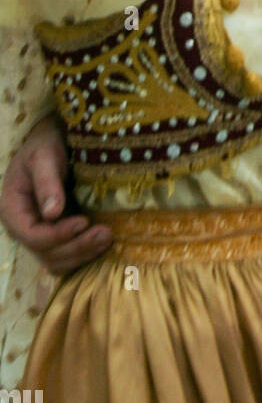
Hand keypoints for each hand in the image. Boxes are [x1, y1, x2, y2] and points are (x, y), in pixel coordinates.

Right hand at [0, 116, 111, 274]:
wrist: (53, 141)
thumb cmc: (45, 144)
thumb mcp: (43, 156)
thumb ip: (47, 182)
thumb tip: (52, 213)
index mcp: (12, 209)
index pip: (31, 235)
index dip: (57, 235)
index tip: (84, 221)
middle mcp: (23, 227)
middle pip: (46, 253)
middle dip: (76, 246)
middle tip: (106, 232)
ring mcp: (39, 234)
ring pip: (57, 261)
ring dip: (83, 254)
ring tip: (108, 238)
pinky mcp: (56, 236)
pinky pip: (67, 256)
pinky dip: (84, 255)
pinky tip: (103, 243)